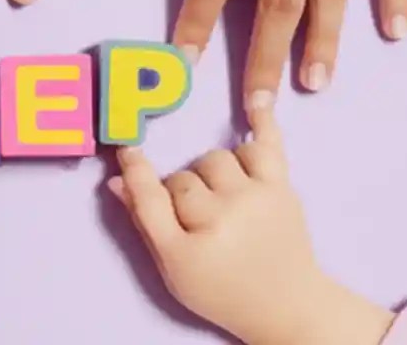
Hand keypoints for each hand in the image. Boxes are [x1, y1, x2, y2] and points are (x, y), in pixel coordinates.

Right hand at [108, 107, 392, 344]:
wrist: (288, 305)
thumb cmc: (222, 289)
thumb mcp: (174, 270)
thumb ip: (146, 223)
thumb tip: (118, 179)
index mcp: (187, 250)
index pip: (151, 197)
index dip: (135, 170)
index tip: (127, 150)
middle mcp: (221, 220)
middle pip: (183, 177)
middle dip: (182, 191)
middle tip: (196, 216)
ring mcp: (254, 199)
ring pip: (214, 158)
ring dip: (211, 172)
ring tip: (221, 197)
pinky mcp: (282, 188)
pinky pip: (267, 144)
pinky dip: (262, 121)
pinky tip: (257, 101)